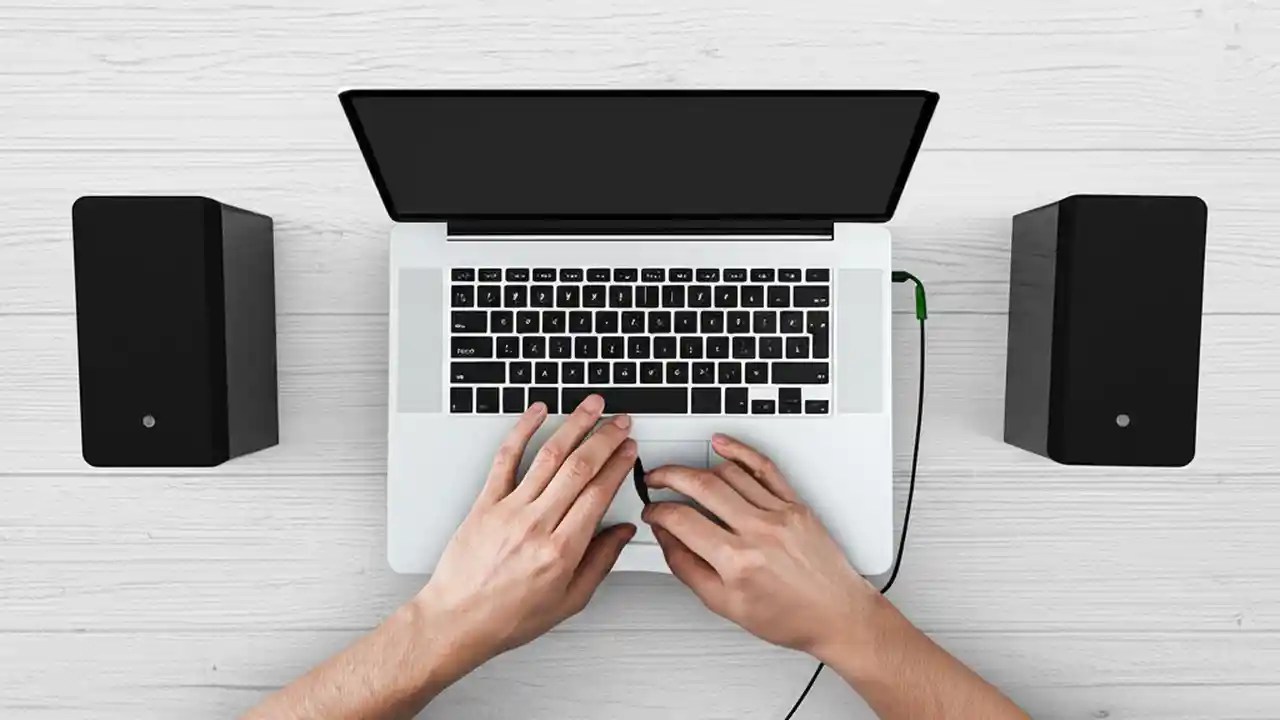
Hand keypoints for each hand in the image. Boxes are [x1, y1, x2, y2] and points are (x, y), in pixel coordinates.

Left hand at [414, 395, 636, 674]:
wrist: (457, 620)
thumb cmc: (508, 616)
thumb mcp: (569, 601)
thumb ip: (600, 562)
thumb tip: (623, 533)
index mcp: (561, 550)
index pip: (599, 493)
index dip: (619, 465)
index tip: (630, 450)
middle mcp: (537, 525)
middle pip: (580, 468)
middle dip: (605, 438)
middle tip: (620, 422)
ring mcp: (509, 510)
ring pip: (548, 456)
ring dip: (574, 425)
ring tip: (591, 406)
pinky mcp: (485, 503)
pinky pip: (506, 458)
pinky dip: (523, 430)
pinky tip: (538, 412)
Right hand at [643, 433, 881, 662]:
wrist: (837, 614)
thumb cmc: (789, 616)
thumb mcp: (724, 605)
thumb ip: (687, 568)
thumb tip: (666, 538)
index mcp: (736, 560)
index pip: (682, 520)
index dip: (658, 512)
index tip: (653, 512)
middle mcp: (758, 531)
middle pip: (701, 486)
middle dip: (668, 476)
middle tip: (656, 479)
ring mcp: (779, 513)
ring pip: (729, 473)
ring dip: (697, 467)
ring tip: (682, 472)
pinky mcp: (795, 504)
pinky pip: (764, 467)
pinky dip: (739, 451)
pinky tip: (722, 445)